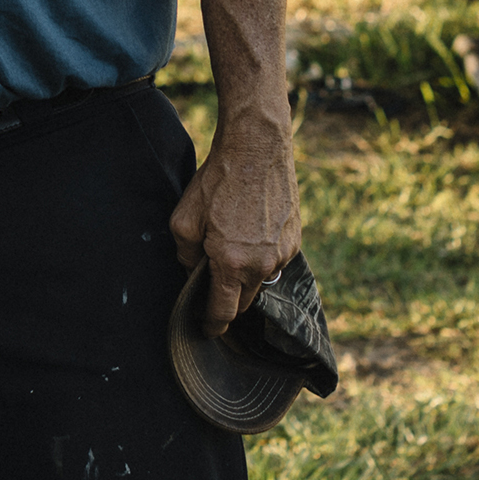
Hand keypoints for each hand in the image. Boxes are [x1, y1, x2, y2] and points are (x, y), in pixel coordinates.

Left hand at [168, 116, 301, 333]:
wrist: (257, 149)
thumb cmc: (217, 182)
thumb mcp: (184, 219)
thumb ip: (185, 255)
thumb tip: (192, 271)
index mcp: (232, 264)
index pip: (223, 312)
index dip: (211, 325)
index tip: (206, 330)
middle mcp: (261, 266)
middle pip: (243, 301)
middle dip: (227, 299)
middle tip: (211, 286)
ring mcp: (282, 254)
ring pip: (259, 281)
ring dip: (245, 275)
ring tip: (230, 247)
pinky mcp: (294, 241)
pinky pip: (274, 261)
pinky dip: (260, 257)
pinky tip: (249, 233)